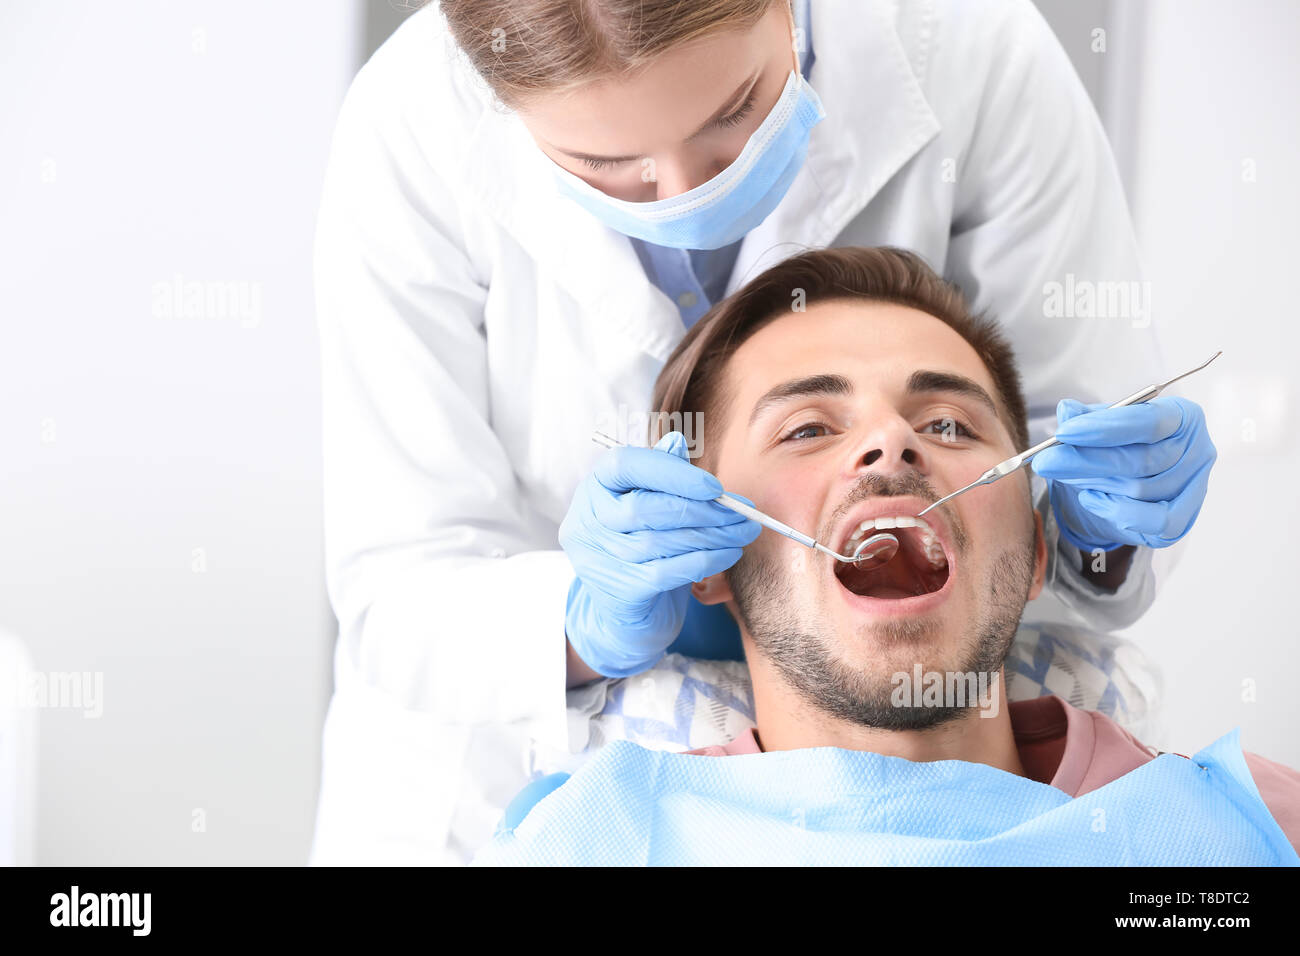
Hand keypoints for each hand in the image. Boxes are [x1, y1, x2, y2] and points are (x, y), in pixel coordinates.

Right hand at [559, 431, 759, 677]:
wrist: (626, 609)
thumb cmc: (643, 543)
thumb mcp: (650, 503)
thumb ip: (661, 472)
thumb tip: (675, 441)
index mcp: (595, 486)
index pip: (625, 466)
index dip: (671, 472)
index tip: (715, 486)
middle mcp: (586, 520)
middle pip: (644, 508)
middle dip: (702, 510)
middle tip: (742, 513)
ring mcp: (597, 558)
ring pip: (659, 542)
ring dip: (712, 536)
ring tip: (743, 533)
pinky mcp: (617, 591)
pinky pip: (666, 572)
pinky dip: (704, 561)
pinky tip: (728, 554)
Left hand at [1031, 396, 1215, 551]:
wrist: (1132, 480)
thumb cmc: (1122, 443)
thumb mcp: (1102, 423)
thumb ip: (1085, 417)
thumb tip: (1067, 411)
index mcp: (1182, 417)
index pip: (1148, 422)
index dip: (1104, 427)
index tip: (1064, 432)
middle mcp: (1196, 450)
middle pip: (1140, 460)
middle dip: (1086, 460)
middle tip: (1046, 461)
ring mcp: (1193, 487)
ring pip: (1139, 490)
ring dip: (1096, 483)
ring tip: (1069, 476)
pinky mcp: (1184, 519)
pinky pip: (1152, 521)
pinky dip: (1116, 512)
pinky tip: (1091, 498)